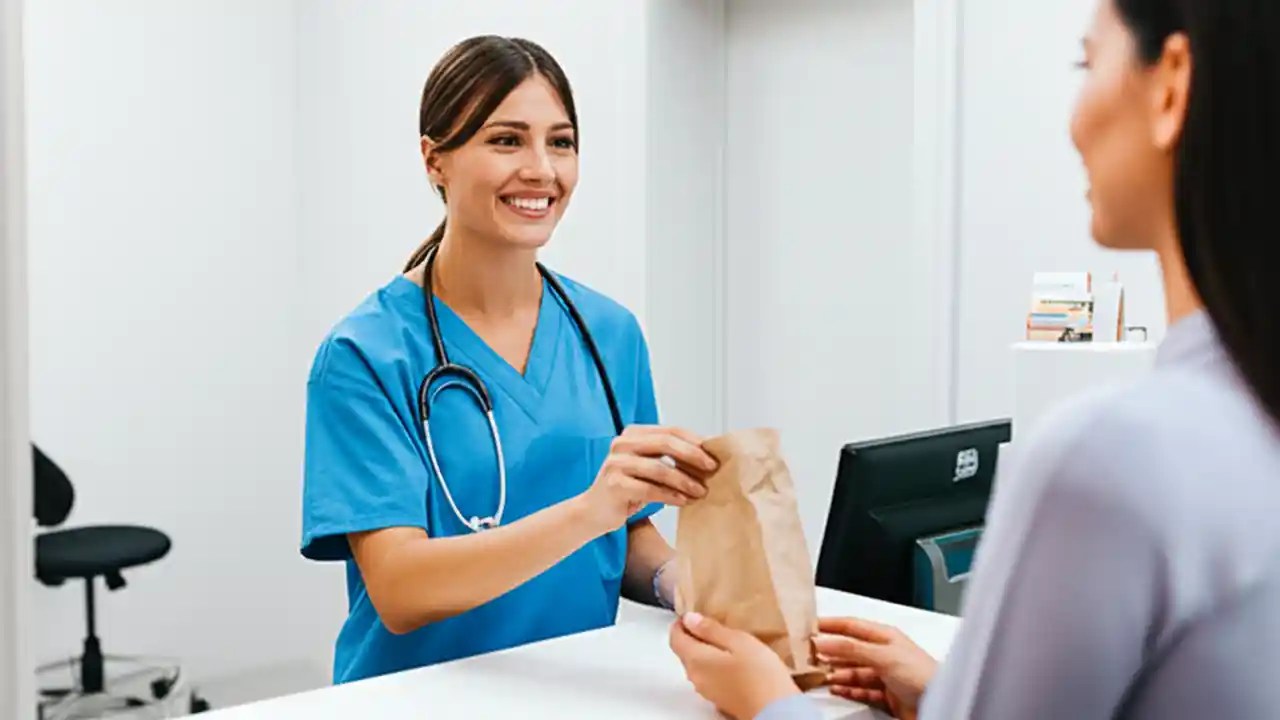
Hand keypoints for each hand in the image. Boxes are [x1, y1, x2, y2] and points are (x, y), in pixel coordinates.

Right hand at [579, 426, 716, 532]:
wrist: (592, 512)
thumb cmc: (625, 489)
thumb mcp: (646, 468)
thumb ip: (667, 458)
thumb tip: (705, 458)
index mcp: (632, 434)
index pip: (670, 430)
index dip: (694, 441)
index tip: (714, 454)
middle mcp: (622, 444)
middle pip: (665, 443)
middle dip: (693, 455)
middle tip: (711, 468)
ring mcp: (616, 464)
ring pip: (659, 468)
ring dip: (685, 481)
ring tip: (700, 491)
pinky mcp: (615, 485)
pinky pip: (650, 490)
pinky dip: (670, 495)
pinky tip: (683, 501)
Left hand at [669, 612, 799, 719]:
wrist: (775, 710)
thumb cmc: (759, 673)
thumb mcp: (738, 641)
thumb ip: (711, 629)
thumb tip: (689, 619)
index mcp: (695, 659)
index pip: (675, 638)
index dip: (680, 624)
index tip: (692, 614)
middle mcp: (695, 677)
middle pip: (684, 652)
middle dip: (692, 636)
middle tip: (709, 623)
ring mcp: (705, 690)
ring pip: (696, 665)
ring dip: (703, 651)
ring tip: (723, 640)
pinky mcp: (718, 699)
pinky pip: (708, 676)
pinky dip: (712, 664)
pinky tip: (731, 660)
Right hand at [814, 617, 937, 719]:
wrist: (942, 703)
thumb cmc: (924, 675)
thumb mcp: (883, 655)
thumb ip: (851, 648)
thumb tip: (824, 641)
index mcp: (885, 636)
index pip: (851, 626)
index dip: (830, 624)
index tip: (810, 626)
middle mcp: (884, 653)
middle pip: (850, 650)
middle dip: (830, 652)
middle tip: (808, 654)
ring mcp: (885, 674)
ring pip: (853, 671)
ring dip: (836, 672)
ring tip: (818, 674)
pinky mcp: (886, 695)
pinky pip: (861, 689)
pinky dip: (848, 689)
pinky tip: (836, 689)